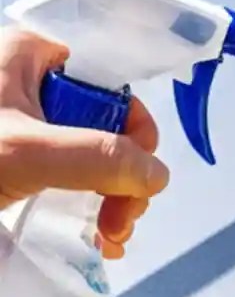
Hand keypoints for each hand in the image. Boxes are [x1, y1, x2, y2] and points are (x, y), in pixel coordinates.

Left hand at [0, 28, 168, 258]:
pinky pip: (63, 182)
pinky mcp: (8, 168)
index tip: (138, 175)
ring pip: (87, 161)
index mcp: (26, 58)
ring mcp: (15, 131)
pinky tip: (92, 238)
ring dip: (109, 202)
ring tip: (108, 237)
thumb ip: (101, 159)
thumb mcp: (26, 154)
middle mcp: (23, 89)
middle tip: (121, 220)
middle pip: (103, 128)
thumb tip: (158, 175)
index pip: (108, 85)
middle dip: (122, 178)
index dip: (134, 131)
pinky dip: (84, 211)